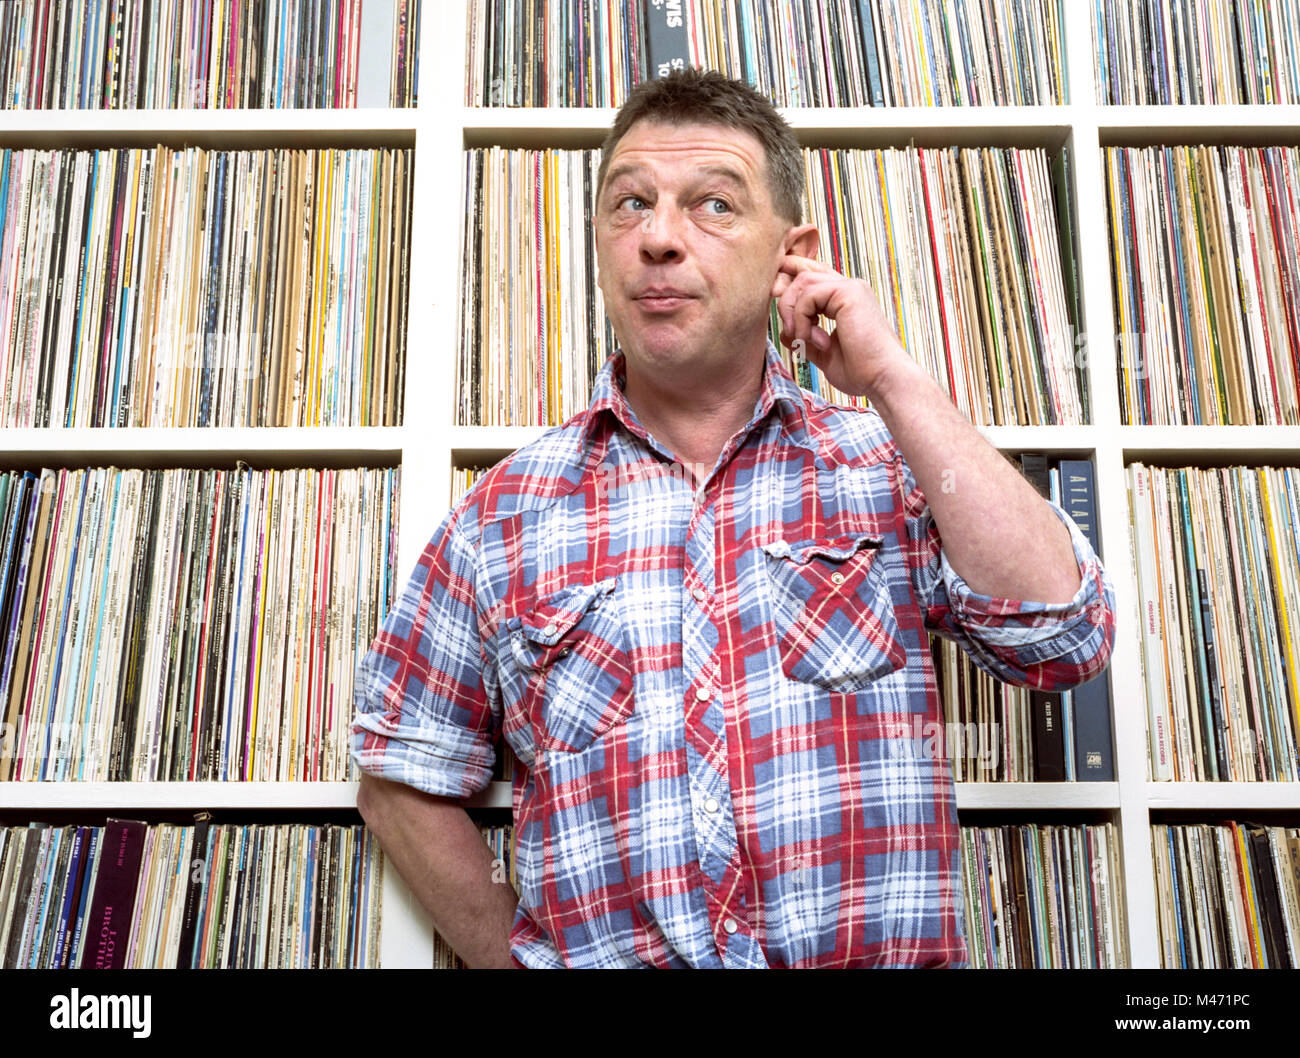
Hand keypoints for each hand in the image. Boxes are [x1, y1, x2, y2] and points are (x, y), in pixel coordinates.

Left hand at [770, 254, 911, 399]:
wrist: (882, 378)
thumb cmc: (861, 370)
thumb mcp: (824, 354)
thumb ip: (805, 340)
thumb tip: (784, 333)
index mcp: (846, 300)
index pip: (814, 276)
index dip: (792, 280)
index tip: (775, 294)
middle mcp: (849, 288)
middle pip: (804, 275)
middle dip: (786, 299)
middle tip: (787, 329)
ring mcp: (850, 288)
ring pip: (803, 282)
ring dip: (792, 313)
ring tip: (802, 340)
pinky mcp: (849, 292)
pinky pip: (808, 295)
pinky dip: (801, 319)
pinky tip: (813, 340)